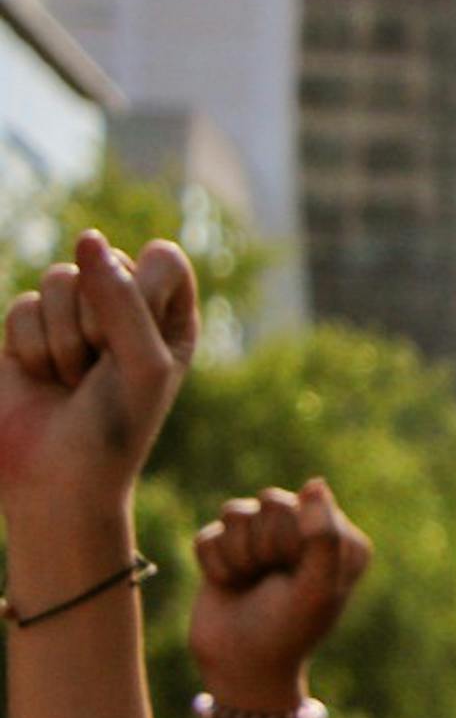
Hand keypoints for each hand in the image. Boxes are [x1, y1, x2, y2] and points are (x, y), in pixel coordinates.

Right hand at [0, 232, 195, 563]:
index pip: (163, 259)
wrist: (55, 480)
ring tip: (72, 381)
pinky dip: (30, 346)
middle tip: (100, 372)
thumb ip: (121, 298)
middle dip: (96, 321)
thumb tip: (87, 237)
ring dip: (62, 337)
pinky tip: (42, 380)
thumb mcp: (142, 363)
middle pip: (106, 263)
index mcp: (171, 318)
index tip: (135, 342)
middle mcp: (126, 311)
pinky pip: (22, 305)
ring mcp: (74, 318)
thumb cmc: (115, 428)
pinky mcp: (28, 331)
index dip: (142, 293)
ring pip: (59, 278)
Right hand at [188, 478, 370, 707]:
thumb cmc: (288, 630)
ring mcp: (263, 538)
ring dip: (239, 555)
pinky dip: (214, 564)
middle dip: (265, 547)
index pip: (305, 506)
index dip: (291, 544)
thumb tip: (315, 483)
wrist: (242, 667)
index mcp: (341, 539)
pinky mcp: (225, 548)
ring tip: (253, 582)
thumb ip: (322, 536)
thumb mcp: (316, 587)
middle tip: (273, 581)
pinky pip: (208, 534)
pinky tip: (230, 585)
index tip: (297, 576)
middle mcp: (306, 532)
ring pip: (236, 512)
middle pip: (271, 501)